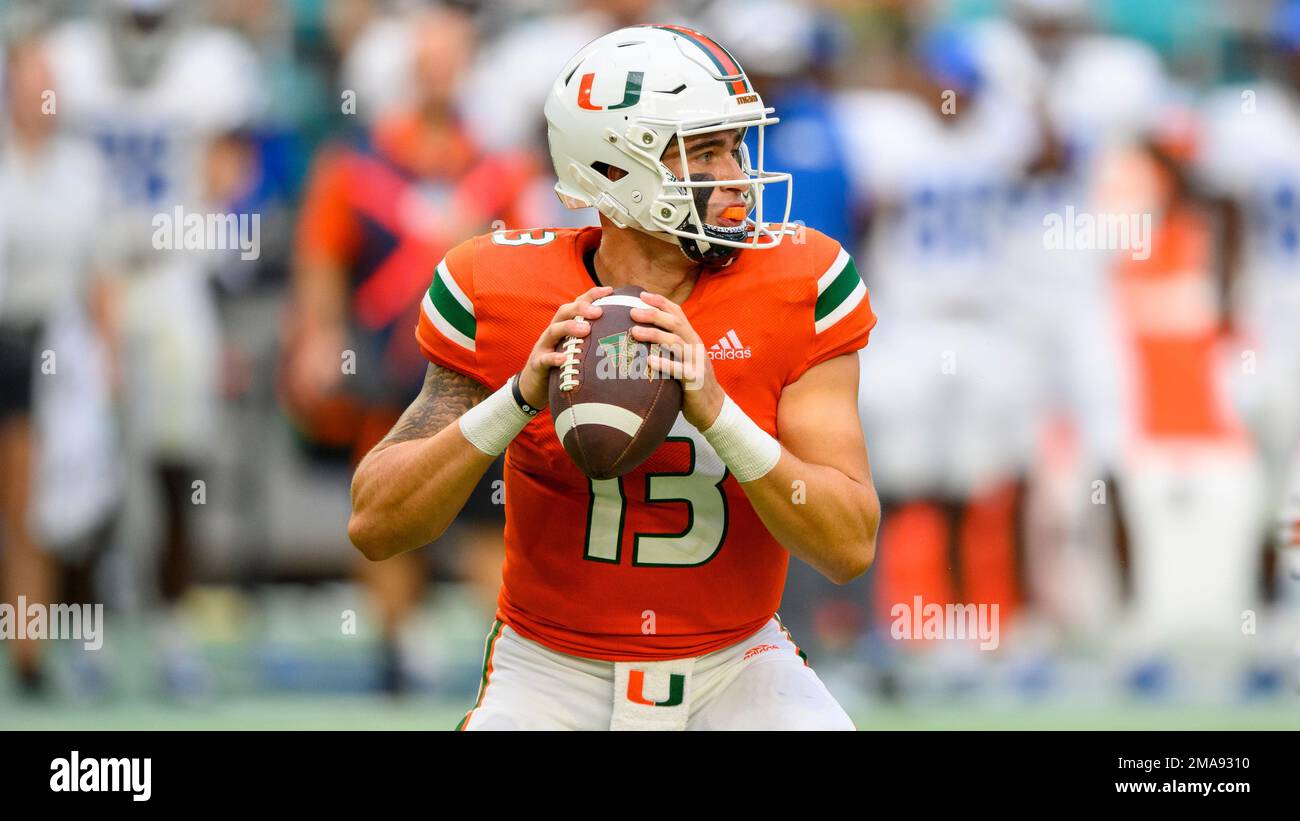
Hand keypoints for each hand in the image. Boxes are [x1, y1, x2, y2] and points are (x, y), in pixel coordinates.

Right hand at [517, 285, 612, 408]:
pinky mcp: (537, 364)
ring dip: (569, 327)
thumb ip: (592, 340)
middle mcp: (553, 332)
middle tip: (599, 312)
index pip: (577, 304)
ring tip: (586, 330)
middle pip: (564, 312)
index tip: (610, 290)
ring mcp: (543, 347)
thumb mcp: (576, 349)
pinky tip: (564, 359)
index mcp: (564, 325)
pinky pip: (544, 359)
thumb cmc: (562, 366)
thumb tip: (622, 335)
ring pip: (553, 331)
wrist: (534, 386)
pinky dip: (554, 358)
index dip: (592, 295)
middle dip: (581, 308)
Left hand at [629, 291, 724, 429]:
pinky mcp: (695, 380)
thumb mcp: (682, 358)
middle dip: (653, 315)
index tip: (641, 295)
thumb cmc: (691, 382)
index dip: (660, 302)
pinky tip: (649, 361)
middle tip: (632, 312)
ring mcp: (696, 362)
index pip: (677, 313)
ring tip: (634, 332)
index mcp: (691, 338)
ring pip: (676, 343)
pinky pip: (679, 369)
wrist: (713, 407)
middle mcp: (695, 346)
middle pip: (675, 324)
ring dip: (654, 335)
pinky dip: (664, 364)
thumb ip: (669, 346)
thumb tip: (642, 334)